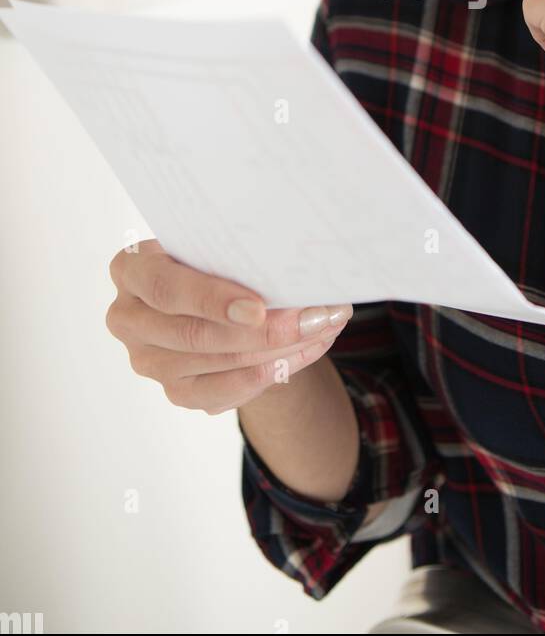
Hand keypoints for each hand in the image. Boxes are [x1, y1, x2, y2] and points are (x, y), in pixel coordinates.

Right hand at [106, 239, 352, 415]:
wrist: (212, 295)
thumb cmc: (211, 258)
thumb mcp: (211, 243)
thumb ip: (233, 252)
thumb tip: (291, 260)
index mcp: (131, 270)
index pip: (165, 289)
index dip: (211, 300)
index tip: (259, 307)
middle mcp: (129, 319)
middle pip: (196, 334)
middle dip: (264, 329)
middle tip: (316, 316)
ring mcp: (149, 361)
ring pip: (218, 364)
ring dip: (281, 349)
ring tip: (324, 326)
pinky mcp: (175, 391)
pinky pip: (226, 391)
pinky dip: (273, 371)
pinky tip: (307, 349)